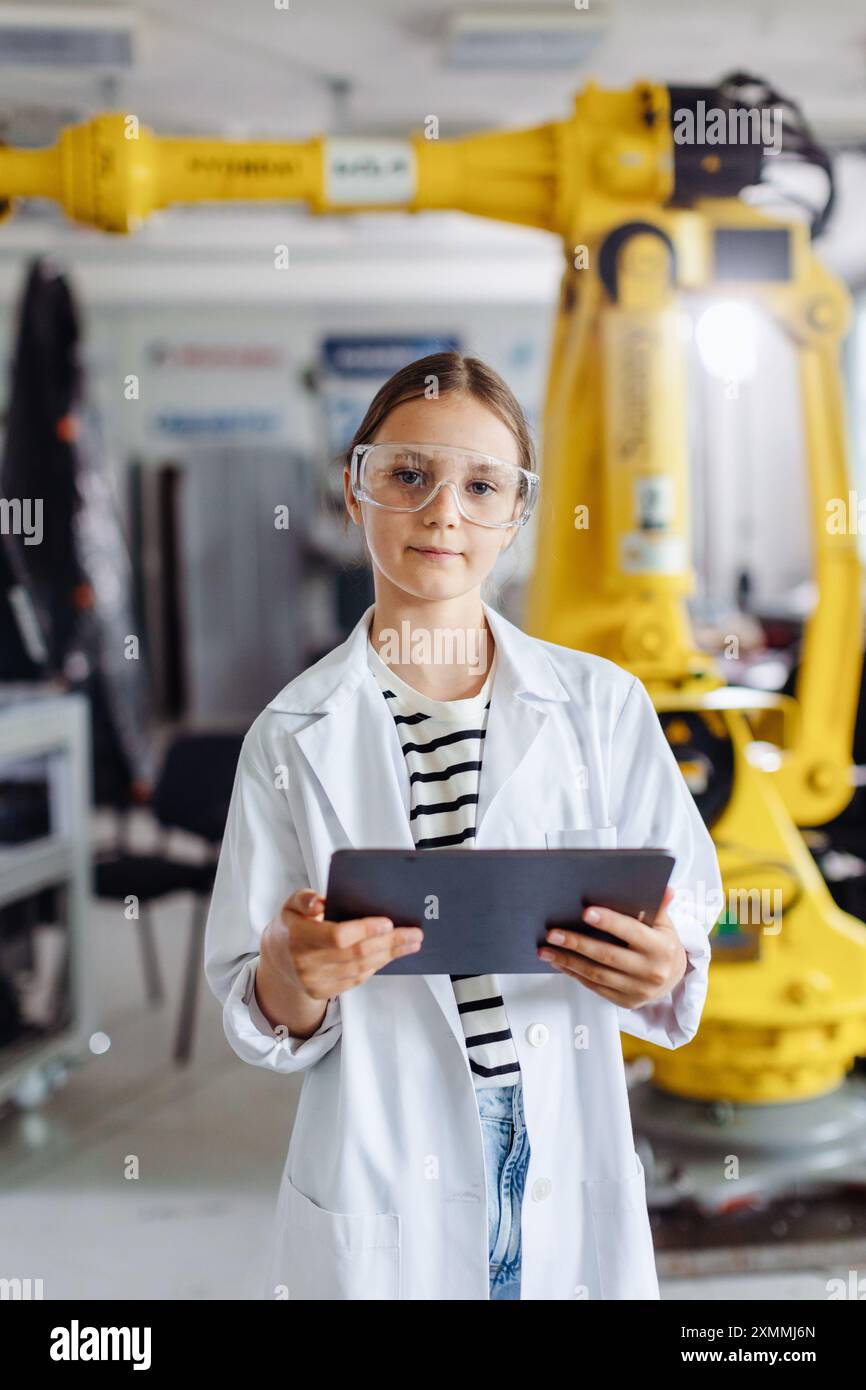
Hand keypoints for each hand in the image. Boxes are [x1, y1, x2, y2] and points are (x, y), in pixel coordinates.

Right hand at [262, 887, 423, 1003]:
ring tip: (410, 943)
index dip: (365, 930)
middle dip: (389, 943)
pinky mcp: (323, 992)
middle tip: (414, 933)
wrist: (277, 960)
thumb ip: (304, 898)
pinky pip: (356, 980)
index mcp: (298, 938)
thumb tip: (321, 902)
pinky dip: (376, 966)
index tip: (388, 921)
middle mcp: (305, 964)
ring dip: (389, 956)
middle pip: (356, 955)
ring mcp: (314, 982)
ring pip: (360, 969)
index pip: (338, 936)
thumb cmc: (291, 926)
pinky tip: (390, 955)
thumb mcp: (290, 905)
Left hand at [536, 886, 686, 1008]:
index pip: (632, 932)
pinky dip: (574, 974)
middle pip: (607, 955)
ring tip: (547, 950)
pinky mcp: (625, 1001)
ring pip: (596, 974)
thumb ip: (658, 906)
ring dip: (568, 961)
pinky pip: (595, 987)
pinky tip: (560, 962)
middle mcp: (651, 971)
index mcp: (662, 948)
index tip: (585, 912)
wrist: (673, 977)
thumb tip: (663, 887)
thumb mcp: (664, 924)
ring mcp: (638, 990)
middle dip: (576, 943)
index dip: (608, 922)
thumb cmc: (662, 944)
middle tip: (553, 933)